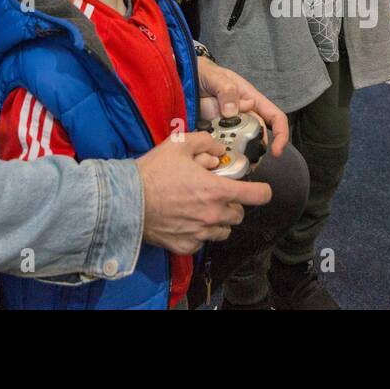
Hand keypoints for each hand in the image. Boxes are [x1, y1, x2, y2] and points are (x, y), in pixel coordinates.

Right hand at [136, 132, 271, 254]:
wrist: (127, 201)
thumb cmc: (153, 172)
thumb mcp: (178, 144)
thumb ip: (205, 143)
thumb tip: (219, 152)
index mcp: (216, 190)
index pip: (257, 196)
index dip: (262, 191)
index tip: (259, 189)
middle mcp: (213, 215)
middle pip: (239, 214)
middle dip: (233, 203)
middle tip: (216, 193)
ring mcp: (201, 233)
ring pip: (224, 230)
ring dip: (219, 219)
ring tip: (200, 207)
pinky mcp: (187, 245)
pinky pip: (203, 240)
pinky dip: (199, 231)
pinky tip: (185, 219)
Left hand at [196, 58, 288, 155]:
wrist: (184, 77)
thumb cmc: (205, 72)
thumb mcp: (215, 76)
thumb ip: (225, 90)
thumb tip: (233, 111)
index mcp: (251, 99)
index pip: (274, 117)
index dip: (281, 134)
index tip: (277, 151)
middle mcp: (244, 114)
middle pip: (258, 136)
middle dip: (254, 148)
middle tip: (244, 157)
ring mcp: (229, 125)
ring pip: (240, 143)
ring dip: (236, 151)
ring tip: (228, 156)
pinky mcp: (216, 131)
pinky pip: (221, 144)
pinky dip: (219, 150)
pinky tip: (214, 153)